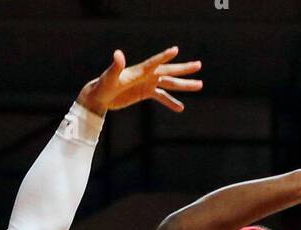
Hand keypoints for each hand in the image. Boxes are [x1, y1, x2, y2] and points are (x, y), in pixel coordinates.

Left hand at [77, 46, 201, 115]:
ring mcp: (148, 83)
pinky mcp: (146, 92)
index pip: (154, 63)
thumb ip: (116, 66)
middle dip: (184, 69)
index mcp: (140, 70)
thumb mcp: (110, 77)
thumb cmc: (103, 85)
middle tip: (199, 65)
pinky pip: (162, 97)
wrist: (100, 95)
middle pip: (168, 71)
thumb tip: (118, 54)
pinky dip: (171, 102)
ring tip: (200, 85)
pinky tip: (181, 108)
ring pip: (169, 84)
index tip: (175, 50)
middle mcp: (147, 75)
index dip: (164, 57)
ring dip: (184, 85)